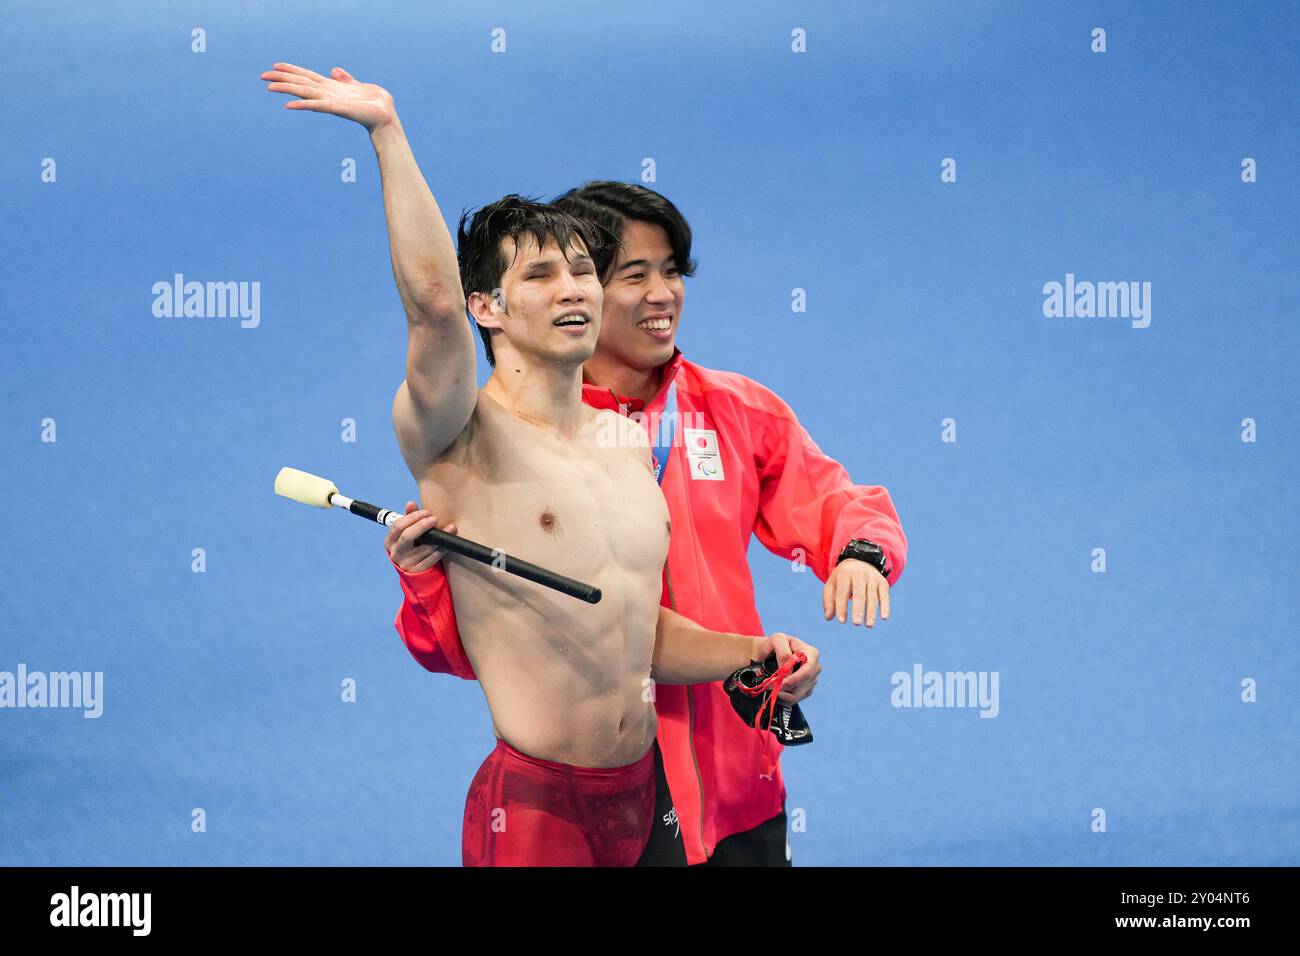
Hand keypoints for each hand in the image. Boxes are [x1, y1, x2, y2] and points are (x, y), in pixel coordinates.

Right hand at [261, 62, 396, 130]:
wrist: (385, 115)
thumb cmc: (373, 102)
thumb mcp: (357, 85)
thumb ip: (344, 79)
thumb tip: (334, 70)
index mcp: (331, 88)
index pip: (307, 76)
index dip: (292, 70)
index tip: (275, 66)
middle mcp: (327, 94)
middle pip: (300, 84)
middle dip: (282, 80)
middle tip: (262, 76)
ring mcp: (331, 102)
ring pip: (304, 93)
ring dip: (287, 89)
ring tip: (270, 86)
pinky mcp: (337, 108)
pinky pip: (317, 106)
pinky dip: (304, 105)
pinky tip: (290, 105)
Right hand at [385, 501, 457, 572]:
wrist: (413, 569)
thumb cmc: (411, 544)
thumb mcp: (407, 531)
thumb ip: (409, 517)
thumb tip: (410, 503)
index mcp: (390, 541)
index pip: (398, 526)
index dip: (412, 517)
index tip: (426, 512)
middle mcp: (396, 552)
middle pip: (407, 536)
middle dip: (422, 525)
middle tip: (435, 519)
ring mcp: (407, 563)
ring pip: (424, 548)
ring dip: (439, 536)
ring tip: (450, 528)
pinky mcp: (419, 570)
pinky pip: (433, 558)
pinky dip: (442, 549)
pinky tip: (449, 541)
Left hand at [749, 632, 821, 703]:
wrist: (767, 654)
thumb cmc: (773, 645)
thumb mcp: (777, 640)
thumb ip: (783, 653)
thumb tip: (787, 672)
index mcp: (812, 653)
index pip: (808, 671)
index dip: (793, 679)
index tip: (777, 682)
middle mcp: (815, 667)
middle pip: (804, 685)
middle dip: (786, 687)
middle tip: (770, 687)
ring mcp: (811, 680)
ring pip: (798, 694)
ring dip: (782, 694)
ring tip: (769, 688)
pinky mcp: (805, 690)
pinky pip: (795, 699)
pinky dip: (783, 698)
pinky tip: (775, 691)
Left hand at [823, 558, 889, 626]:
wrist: (860, 560)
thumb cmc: (843, 579)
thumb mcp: (832, 585)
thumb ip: (828, 601)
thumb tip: (828, 617)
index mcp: (844, 574)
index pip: (842, 592)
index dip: (842, 607)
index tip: (841, 621)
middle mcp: (859, 574)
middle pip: (859, 594)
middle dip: (858, 609)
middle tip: (856, 623)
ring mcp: (872, 577)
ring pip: (872, 596)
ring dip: (871, 611)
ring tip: (869, 625)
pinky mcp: (882, 582)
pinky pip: (884, 595)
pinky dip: (885, 606)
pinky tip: (884, 617)